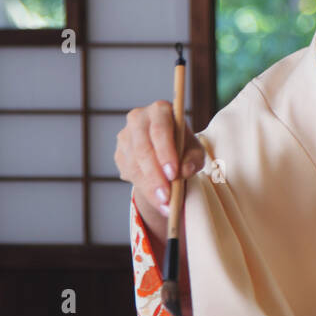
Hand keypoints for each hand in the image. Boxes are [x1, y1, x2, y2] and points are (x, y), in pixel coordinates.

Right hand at [115, 101, 206, 229]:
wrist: (166, 153)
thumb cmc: (184, 147)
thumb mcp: (195, 151)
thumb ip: (194, 158)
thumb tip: (184, 170)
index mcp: (160, 110)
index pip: (160, 129)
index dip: (165, 152)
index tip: (173, 174)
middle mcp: (138, 118)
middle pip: (143, 148)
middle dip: (155, 176)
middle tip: (167, 197)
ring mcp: (125, 136)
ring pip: (134, 164)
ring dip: (149, 187)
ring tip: (166, 205)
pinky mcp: (119, 153)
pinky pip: (129, 173)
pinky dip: (143, 189)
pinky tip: (157, 200)